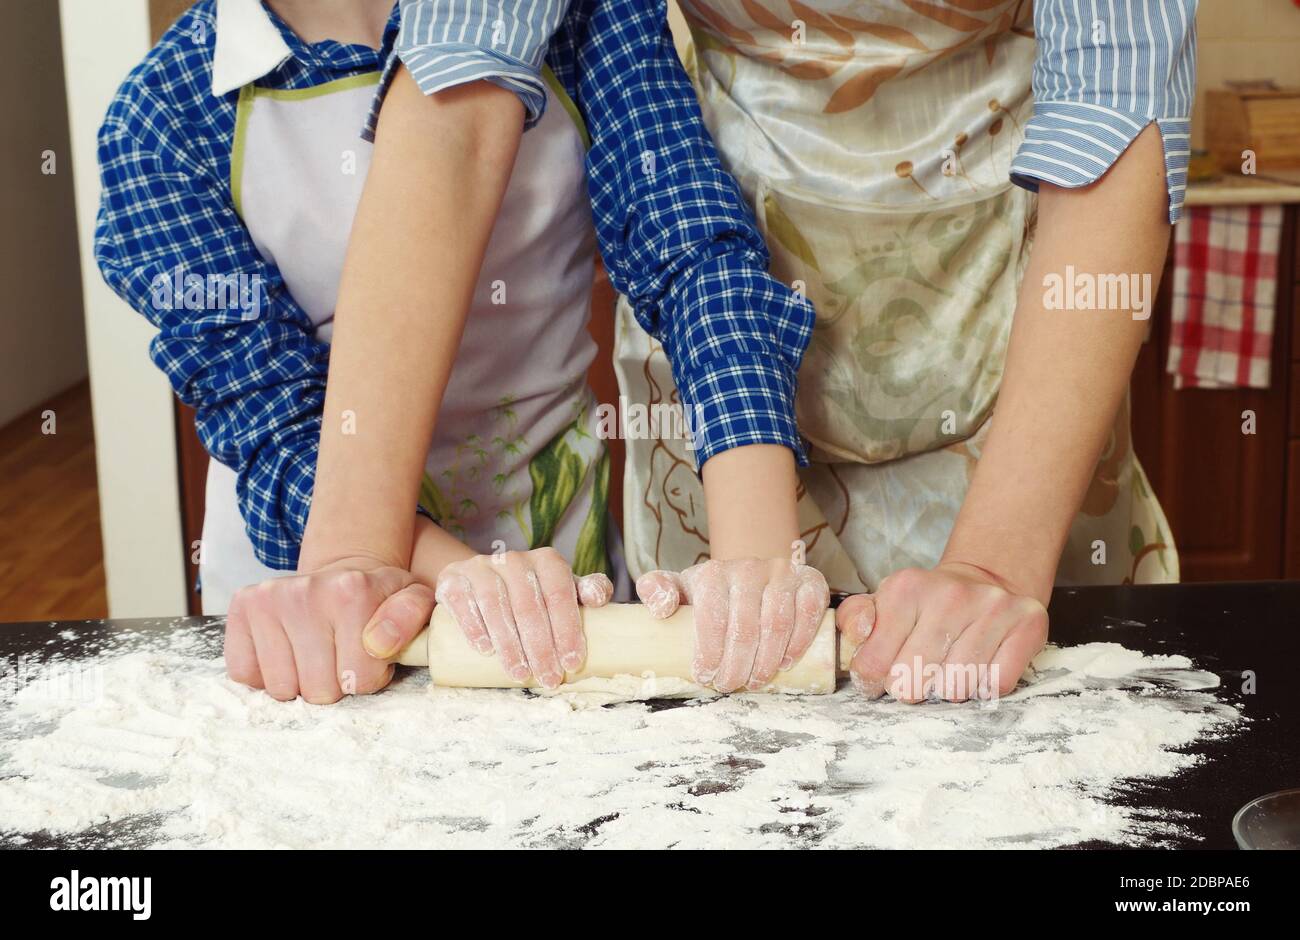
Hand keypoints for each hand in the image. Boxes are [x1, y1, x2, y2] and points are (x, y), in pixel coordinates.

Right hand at [225, 558, 436, 703]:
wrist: (341, 577)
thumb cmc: (378, 601)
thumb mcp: (412, 602)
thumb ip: (410, 619)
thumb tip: (378, 643)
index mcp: (352, 591)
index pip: (360, 678)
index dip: (368, 678)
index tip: (369, 659)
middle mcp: (305, 591)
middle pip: (318, 689)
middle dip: (334, 686)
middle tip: (341, 660)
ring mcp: (268, 598)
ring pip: (281, 688)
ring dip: (300, 684)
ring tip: (316, 658)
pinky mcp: (241, 608)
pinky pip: (245, 674)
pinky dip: (266, 676)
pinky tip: (287, 656)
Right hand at [434, 547, 612, 688]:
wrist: (481, 582)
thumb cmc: (532, 594)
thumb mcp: (562, 591)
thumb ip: (588, 590)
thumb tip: (598, 598)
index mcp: (546, 561)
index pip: (560, 594)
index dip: (567, 629)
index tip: (572, 663)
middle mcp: (514, 559)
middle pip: (529, 605)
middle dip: (541, 647)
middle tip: (549, 678)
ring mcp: (481, 567)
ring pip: (496, 605)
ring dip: (509, 644)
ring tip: (520, 674)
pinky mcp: (453, 579)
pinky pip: (462, 601)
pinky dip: (474, 627)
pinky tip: (485, 650)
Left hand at [636, 558, 829, 692]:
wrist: (750, 572)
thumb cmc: (712, 592)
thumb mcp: (681, 588)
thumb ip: (656, 589)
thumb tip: (661, 609)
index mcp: (714, 573)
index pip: (711, 616)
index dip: (709, 652)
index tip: (706, 676)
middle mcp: (748, 568)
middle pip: (745, 627)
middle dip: (736, 665)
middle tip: (729, 685)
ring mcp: (781, 574)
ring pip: (777, 623)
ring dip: (766, 661)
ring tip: (754, 681)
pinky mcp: (809, 582)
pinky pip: (808, 612)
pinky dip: (799, 641)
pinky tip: (786, 663)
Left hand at [836, 562, 1048, 702]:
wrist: (986, 580)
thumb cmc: (927, 604)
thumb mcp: (884, 603)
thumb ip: (855, 619)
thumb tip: (856, 634)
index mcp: (906, 588)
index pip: (874, 663)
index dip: (873, 680)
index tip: (880, 676)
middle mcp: (950, 594)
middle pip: (913, 681)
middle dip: (910, 687)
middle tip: (916, 675)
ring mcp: (993, 608)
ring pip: (956, 686)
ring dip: (948, 688)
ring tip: (947, 669)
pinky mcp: (1027, 625)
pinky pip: (996, 685)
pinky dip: (983, 687)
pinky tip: (978, 667)